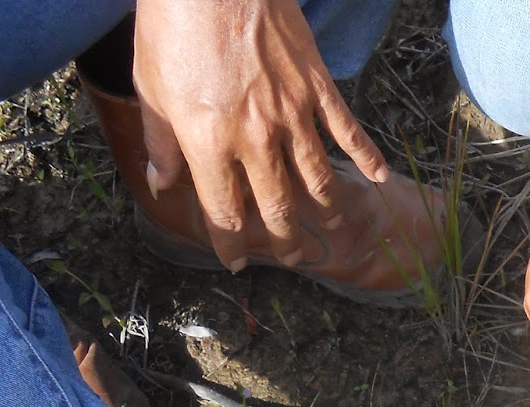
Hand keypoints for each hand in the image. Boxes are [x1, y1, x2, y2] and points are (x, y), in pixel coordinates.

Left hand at [132, 0, 389, 270]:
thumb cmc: (173, 23)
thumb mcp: (149, 83)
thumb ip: (160, 139)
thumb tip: (162, 181)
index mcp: (208, 141)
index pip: (223, 210)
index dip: (229, 242)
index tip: (232, 261)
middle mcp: (255, 138)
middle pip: (277, 206)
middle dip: (284, 240)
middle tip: (291, 257)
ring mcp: (292, 114)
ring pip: (315, 178)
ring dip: (324, 209)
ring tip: (329, 227)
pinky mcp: (316, 88)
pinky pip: (347, 131)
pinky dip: (366, 156)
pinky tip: (379, 178)